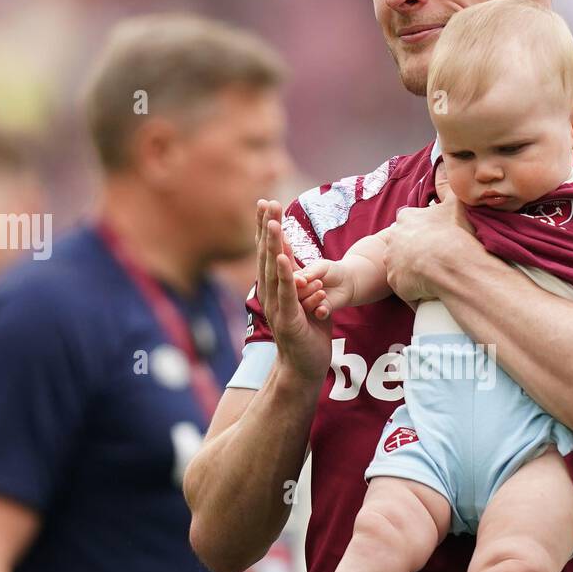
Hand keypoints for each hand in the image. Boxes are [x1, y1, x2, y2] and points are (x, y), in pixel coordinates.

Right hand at [254, 200, 332, 381]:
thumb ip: (302, 283)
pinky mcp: (287, 319)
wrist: (302, 370)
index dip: (268, 227)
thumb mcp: (306, 302)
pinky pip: (287, 293)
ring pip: (274, 270)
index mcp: (275, 288)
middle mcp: (271, 294)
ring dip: (273, 245)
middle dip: (267, 227)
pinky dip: (285, 275)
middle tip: (265, 201)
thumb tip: (300, 266)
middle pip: (267, 254)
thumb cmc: (307, 336)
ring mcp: (277, 306)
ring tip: (272, 223)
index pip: (271, 251)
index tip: (266, 203)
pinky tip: (283, 257)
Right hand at [292, 259, 350, 321]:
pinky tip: (323, 309)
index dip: (295, 282)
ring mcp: (310, 304)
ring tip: (322, 292)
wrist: (347, 281)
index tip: (302, 281)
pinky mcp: (321, 312)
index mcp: (296, 281)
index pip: (290, 282)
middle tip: (319, 283)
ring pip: (306, 306)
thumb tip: (298, 279)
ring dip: (313, 300)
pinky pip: (319, 314)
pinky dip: (320, 312)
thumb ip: (310, 272)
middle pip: (296, 296)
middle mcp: (300, 294)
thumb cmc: (331, 270)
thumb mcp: (321, 267)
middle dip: (305, 291)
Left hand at [384, 194, 476, 303]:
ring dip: (412, 270)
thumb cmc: (455, 233)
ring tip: (433, 274)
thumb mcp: (456, 202)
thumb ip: (448, 185)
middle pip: (401, 244)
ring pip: (400, 265)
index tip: (435, 238)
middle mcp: (393, 238)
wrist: (451, 265)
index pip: (409, 222)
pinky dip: (414, 288)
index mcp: (407, 218)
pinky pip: (403, 286)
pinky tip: (429, 288)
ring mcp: (392, 261)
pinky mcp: (395, 282)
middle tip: (435, 257)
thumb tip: (442, 164)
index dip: (422, 231)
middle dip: (414, 250)